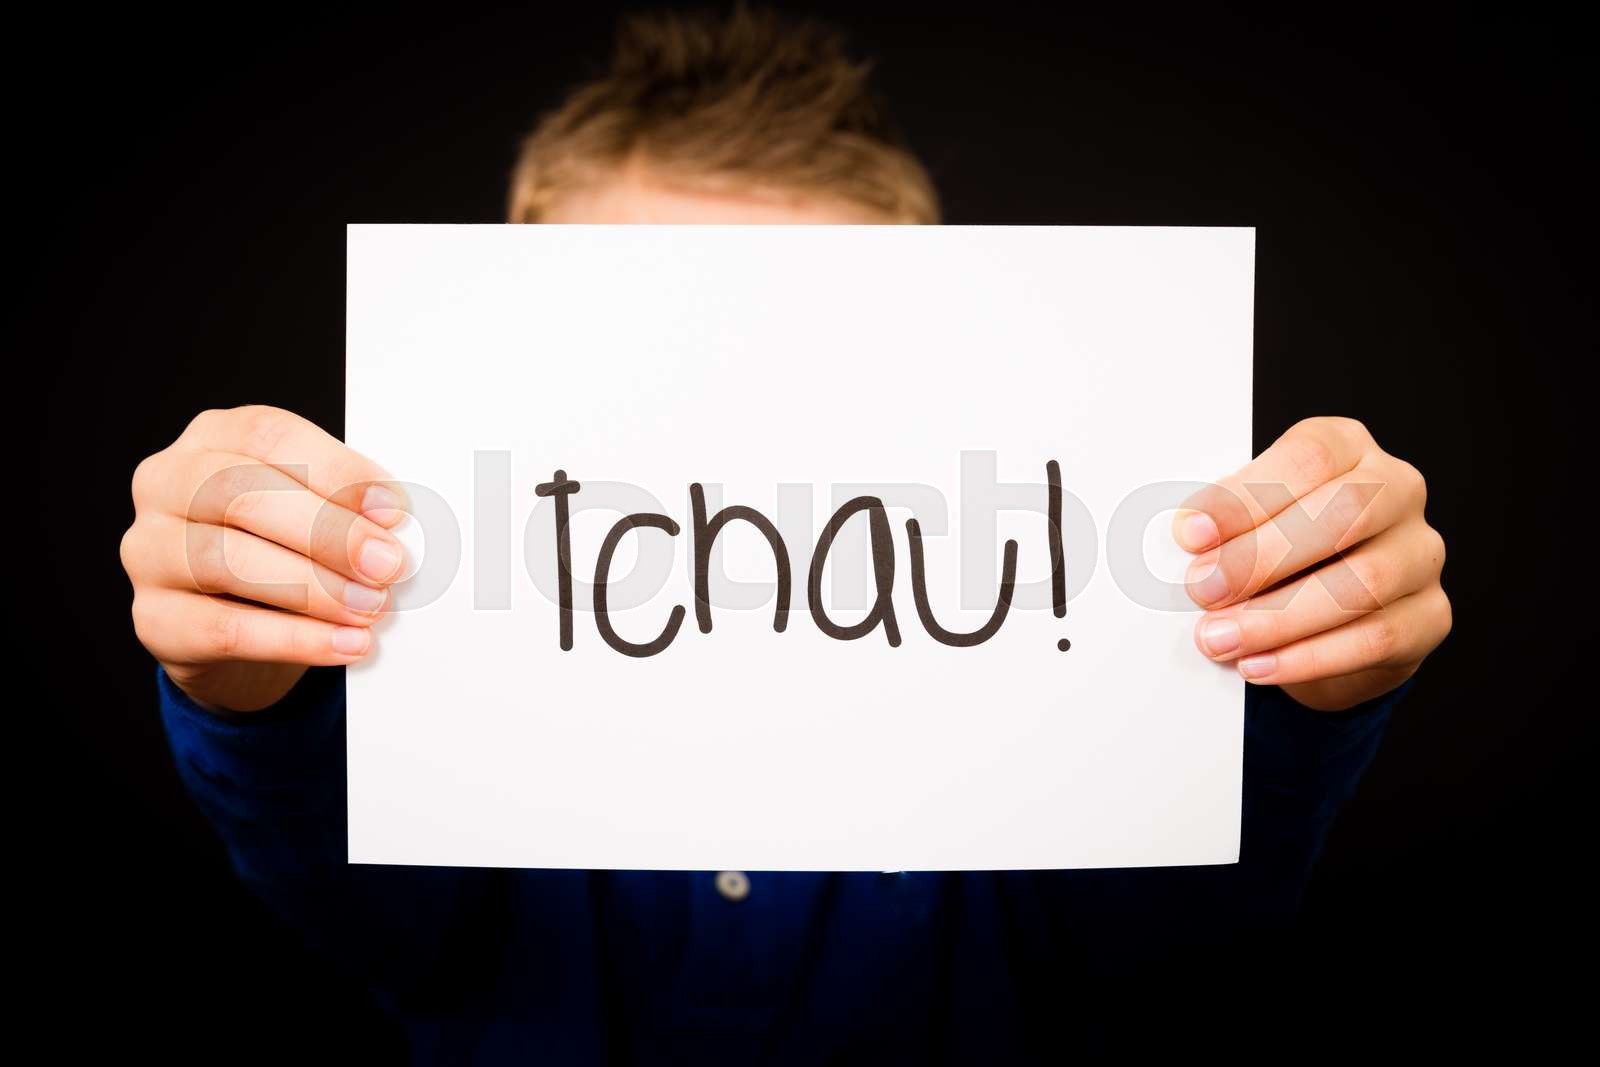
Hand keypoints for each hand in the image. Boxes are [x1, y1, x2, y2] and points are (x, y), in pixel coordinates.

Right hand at [121, 406, 406, 711]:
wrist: (232, 626)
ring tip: (370, 607)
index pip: (269, 436)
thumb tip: (393, 526)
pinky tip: (345, 643)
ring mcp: (149, 550)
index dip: (336, 471)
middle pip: (241, 495)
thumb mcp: (311, 512)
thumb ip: (344, 508)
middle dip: (327, 532)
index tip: (392, 509)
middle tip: (386, 564)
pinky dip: (295, 639)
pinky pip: (225, 629)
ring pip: (227, 562)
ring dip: (313, 588)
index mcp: (213, 438)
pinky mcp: (153, 618)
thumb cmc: (279, 547)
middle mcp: (167, 483)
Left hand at [1174, 416, 1450, 710]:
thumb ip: (1224, 525)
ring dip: (1278, 617)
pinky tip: (1258, 664)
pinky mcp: (1430, 615)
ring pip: (1362, 583)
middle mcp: (1396, 490)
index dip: (1247, 497)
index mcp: (1349, 448)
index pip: (1308, 458)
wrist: (1327, 616)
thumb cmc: (1280, 552)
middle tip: (1203, 590)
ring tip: (1219, 638)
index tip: (1191, 534)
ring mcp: (1420, 553)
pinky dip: (1308, 657)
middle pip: (1343, 514)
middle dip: (1261, 557)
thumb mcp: (1248, 524)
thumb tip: (1186, 542)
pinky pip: (1375, 638)